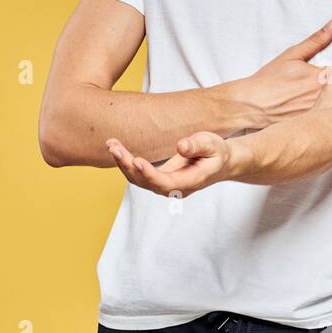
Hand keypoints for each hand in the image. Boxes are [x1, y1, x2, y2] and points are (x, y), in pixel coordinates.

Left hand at [106, 133, 235, 197]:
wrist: (220, 162)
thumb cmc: (217, 153)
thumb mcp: (212, 145)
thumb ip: (198, 145)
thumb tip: (181, 146)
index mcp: (190, 182)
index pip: (165, 183)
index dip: (149, 174)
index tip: (136, 161)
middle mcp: (174, 188)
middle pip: (146, 183)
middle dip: (128, 166)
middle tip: (115, 147)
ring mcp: (164, 185)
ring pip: (138, 179)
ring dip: (123, 163)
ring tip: (111, 144)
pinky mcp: (158, 178)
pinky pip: (138, 174)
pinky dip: (126, 162)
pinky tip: (117, 148)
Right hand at [233, 20, 331, 127]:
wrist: (251, 105)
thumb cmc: (269, 80)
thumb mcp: (292, 55)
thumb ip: (316, 41)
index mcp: (321, 78)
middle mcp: (322, 98)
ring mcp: (318, 114)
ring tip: (324, 95)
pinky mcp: (313, 126)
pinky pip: (328, 118)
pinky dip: (327, 112)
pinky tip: (319, 108)